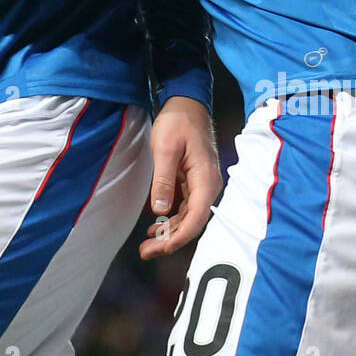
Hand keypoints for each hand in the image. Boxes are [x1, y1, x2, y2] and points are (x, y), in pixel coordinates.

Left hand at [139, 97, 221, 260]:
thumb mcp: (165, 149)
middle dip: (171, 241)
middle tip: (146, 252)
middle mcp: (208, 186)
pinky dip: (173, 219)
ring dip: (170, 232)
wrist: (187, 102)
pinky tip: (157, 225)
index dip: (178, 237)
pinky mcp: (195, 181)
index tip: (159, 248)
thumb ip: (164, 180)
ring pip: (190, 217)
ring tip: (148, 244)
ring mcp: (203, 184)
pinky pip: (187, 207)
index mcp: (205, 180)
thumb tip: (159, 211)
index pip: (196, 219)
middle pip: (193, 223)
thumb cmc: (177, 122)